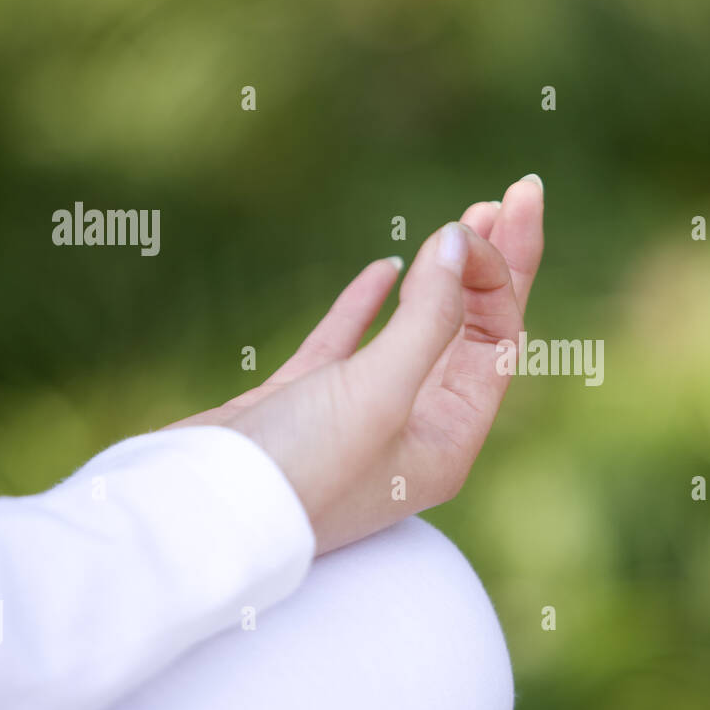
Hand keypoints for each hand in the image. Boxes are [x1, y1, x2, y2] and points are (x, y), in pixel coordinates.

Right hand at [169, 175, 543, 553]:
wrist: (195, 515)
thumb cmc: (299, 469)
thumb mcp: (380, 393)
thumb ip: (429, 318)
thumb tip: (459, 243)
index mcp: (447, 441)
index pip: (498, 340)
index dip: (506, 271)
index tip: (489, 211)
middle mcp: (412, 431)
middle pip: (471, 332)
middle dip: (495, 265)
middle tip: (515, 194)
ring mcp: (357, 417)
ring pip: (416, 332)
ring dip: (443, 277)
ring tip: (466, 219)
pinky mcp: (303, 403)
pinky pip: (351, 343)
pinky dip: (369, 304)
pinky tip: (385, 267)